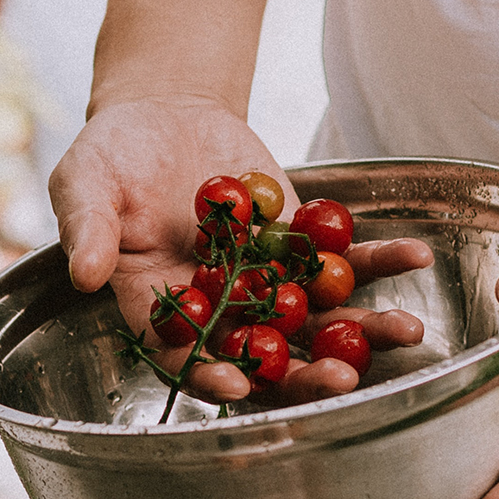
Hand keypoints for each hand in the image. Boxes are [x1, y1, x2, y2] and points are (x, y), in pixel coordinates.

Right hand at [51, 94, 431, 402]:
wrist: (164, 116)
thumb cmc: (111, 157)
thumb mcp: (85, 183)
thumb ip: (87, 228)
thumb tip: (84, 274)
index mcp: (159, 309)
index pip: (184, 357)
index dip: (211, 374)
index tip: (241, 382)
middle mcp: (219, 307)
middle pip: (265, 355)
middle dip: (306, 373)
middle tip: (343, 380)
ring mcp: (266, 279)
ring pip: (318, 320)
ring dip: (364, 330)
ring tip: (407, 333)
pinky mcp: (301, 242)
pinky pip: (344, 259)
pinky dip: (379, 260)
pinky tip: (414, 256)